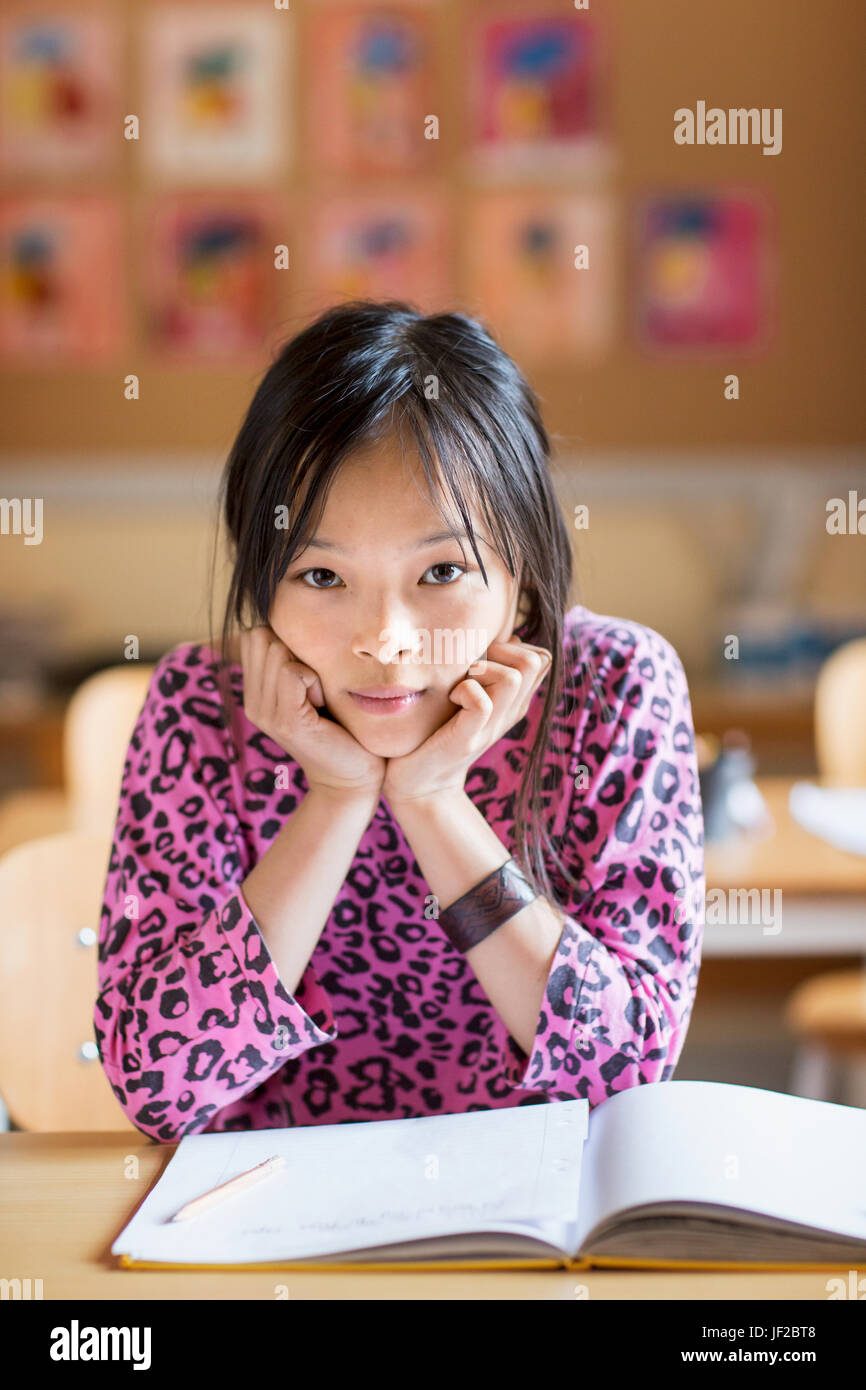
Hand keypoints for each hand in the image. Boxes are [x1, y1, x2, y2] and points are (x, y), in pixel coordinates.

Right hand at [239, 625, 385, 795]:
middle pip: (263, 636)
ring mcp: (264, 712)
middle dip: (295, 650)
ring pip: (278, 650)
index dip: (286, 641)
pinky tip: (322, 706)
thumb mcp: (314, 687)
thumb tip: (297, 613)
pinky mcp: (285, 721)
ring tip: (319, 699)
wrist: (354, 777)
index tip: (309, 676)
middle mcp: (252, 701)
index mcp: (256, 691)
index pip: (255, 634)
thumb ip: (296, 659)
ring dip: (309, 667)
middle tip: (315, 688)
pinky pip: (293, 672)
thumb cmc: (344, 727)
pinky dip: (314, 681)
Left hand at [381, 634, 552, 806]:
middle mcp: (511, 711)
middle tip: (470, 670)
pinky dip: (463, 691)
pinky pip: (481, 701)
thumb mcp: (468, 693)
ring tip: (459, 685)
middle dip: (499, 652)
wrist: (418, 782)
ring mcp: (493, 726)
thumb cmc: (435, 728)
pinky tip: (450, 700)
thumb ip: (488, 669)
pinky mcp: (470, 738)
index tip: (483, 659)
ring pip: (512, 677)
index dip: (513, 646)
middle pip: (535, 659)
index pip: (541, 657)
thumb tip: (511, 636)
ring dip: (480, 670)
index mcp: (515, 700)